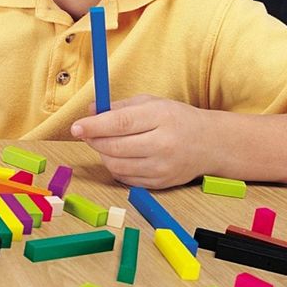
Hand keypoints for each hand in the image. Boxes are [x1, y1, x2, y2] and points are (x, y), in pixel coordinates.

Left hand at [70, 94, 205, 188]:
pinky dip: (116, 167)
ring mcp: (162, 167)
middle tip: (87, 132)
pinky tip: (120, 156)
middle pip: (115, 147)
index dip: (94, 126)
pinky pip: (126, 179)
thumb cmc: (177, 118)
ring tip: (105, 142)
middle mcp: (162, 145)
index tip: (76, 127)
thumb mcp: (152, 102)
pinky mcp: (160, 184)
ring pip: (117, 166)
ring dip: (103, 154)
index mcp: (160, 118)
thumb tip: (90, 111)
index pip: (120, 123)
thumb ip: (119, 106)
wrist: (210, 144)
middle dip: (94, 140)